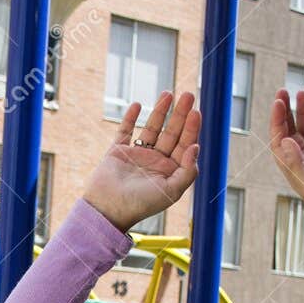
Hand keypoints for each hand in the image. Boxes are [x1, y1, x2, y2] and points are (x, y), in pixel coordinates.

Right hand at [82, 91, 200, 232]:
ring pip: (152, 128)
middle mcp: (155, 162)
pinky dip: (130, 118)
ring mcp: (136, 155)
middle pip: (171, 133)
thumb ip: (187, 171)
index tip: (196, 112)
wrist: (107, 209)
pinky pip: (125, 131)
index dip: (191, 128)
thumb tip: (196, 147)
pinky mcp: (118, 152)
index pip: (184, 145)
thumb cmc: (140, 205)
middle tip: (188, 95)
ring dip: (160, 111)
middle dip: (180, 114)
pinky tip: (138, 105)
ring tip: (168, 94)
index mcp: (169, 171)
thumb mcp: (171, 191)